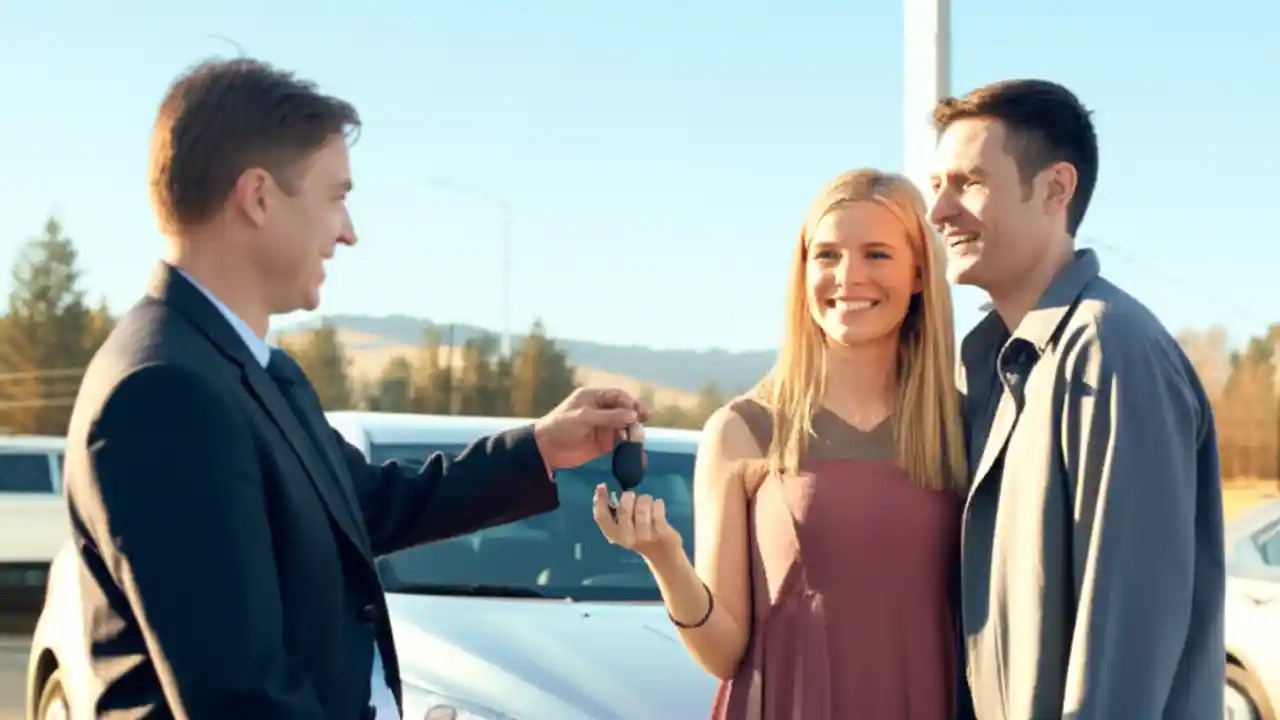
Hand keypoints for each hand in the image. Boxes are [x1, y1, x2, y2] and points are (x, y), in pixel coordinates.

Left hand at [533, 387, 647, 469]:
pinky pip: (620, 442)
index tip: (638, 413)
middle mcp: (602, 410)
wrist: (546, 449)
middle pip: (624, 411)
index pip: (618, 396)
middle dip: (634, 417)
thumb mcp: (584, 417)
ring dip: (633, 431)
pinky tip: (635, 449)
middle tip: (642, 424)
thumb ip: (609, 416)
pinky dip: (629, 445)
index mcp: (594, 397)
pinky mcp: (604, 444)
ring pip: (625, 427)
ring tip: (638, 438)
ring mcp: (603, 427)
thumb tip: (633, 415)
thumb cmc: (561, 426)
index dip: (630, 402)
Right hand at [591, 485, 683, 561]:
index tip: (602, 486)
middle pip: (624, 506)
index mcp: (615, 535)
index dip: (600, 500)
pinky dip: (658, 503)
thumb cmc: (641, 537)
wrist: (664, 555)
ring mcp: (644, 534)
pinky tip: (658, 508)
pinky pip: (657, 506)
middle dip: (630, 497)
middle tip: (635, 500)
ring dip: (646, 499)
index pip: (601, 516)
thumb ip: (615, 515)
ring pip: (642, 504)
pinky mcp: (661, 531)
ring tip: (648, 505)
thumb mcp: (624, 529)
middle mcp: (627, 536)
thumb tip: (603, 491)